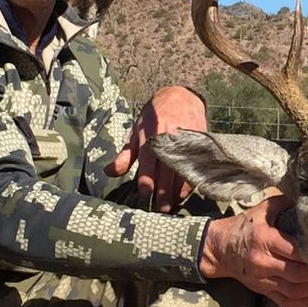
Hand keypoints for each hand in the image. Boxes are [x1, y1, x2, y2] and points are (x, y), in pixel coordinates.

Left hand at [106, 85, 206, 211]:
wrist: (180, 96)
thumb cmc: (154, 116)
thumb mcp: (136, 131)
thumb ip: (126, 154)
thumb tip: (109, 172)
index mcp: (151, 137)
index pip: (148, 162)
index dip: (146, 180)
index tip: (144, 196)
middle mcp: (168, 140)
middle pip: (167, 170)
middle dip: (164, 192)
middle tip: (162, 210)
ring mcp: (185, 141)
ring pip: (183, 170)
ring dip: (178, 190)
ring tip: (174, 206)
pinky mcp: (199, 142)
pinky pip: (196, 164)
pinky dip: (192, 180)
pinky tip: (187, 192)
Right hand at [198, 195, 307, 306]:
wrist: (219, 248)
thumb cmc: (244, 226)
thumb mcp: (262, 209)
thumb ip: (285, 203)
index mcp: (266, 240)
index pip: (296, 251)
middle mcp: (264, 262)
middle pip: (298, 274)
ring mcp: (263, 280)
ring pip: (294, 291)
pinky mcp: (263, 291)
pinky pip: (286, 303)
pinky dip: (303, 302)